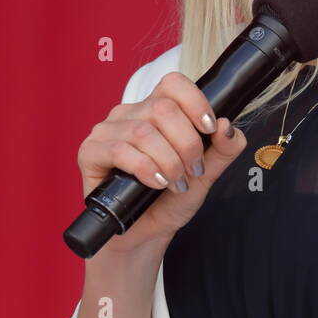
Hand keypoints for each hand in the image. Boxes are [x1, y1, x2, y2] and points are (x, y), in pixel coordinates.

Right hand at [78, 71, 247, 252]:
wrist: (145, 233)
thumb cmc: (169, 199)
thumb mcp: (205, 174)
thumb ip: (223, 150)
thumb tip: (228, 126)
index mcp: (155, 110)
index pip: (173, 84)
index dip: (195, 102)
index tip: (210, 129)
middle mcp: (130, 114)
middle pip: (162, 108)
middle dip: (187, 143)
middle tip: (194, 170)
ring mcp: (107, 131)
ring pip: (143, 131)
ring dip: (168, 161)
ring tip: (175, 183)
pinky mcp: (90, 152)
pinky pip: (119, 150)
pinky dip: (144, 168)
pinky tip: (155, 184)